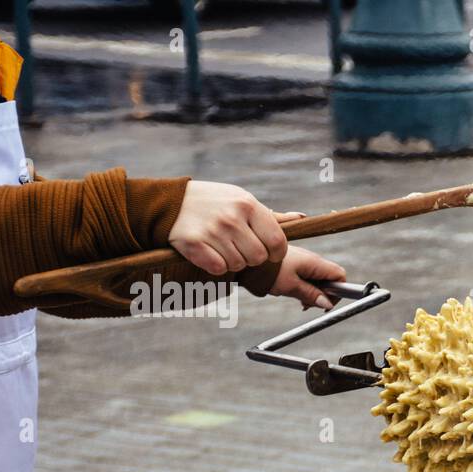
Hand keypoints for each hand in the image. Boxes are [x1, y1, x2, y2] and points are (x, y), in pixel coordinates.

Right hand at [169, 181, 300, 275]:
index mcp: (248, 205)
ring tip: (222, 247)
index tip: (269, 253)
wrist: (170, 202)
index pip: (278, 242)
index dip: (277, 254)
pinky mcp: (195, 244)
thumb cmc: (214, 203)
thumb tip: (302, 219)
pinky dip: (216, 266)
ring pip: (239, 266)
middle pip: (259, 258)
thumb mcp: (243, 201)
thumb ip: (272, 216)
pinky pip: (219, 269)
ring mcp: (213, 231)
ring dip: (233, 262)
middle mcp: (232, 217)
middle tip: (240, 248)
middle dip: (252, 258)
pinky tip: (210, 253)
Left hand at [270, 246, 346, 309]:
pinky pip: (309, 277)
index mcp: (314, 263)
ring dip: (314, 292)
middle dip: (324, 294)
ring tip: (301, 300)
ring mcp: (305, 261)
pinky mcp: (297, 263)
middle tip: (309, 304)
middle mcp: (312, 260)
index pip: (340, 275)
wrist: (250, 261)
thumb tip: (327, 304)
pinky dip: (306, 287)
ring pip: (320, 279)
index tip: (326, 303)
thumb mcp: (291, 286)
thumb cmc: (268, 271)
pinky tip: (295, 293)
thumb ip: (311, 295)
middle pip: (331, 279)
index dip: (339, 291)